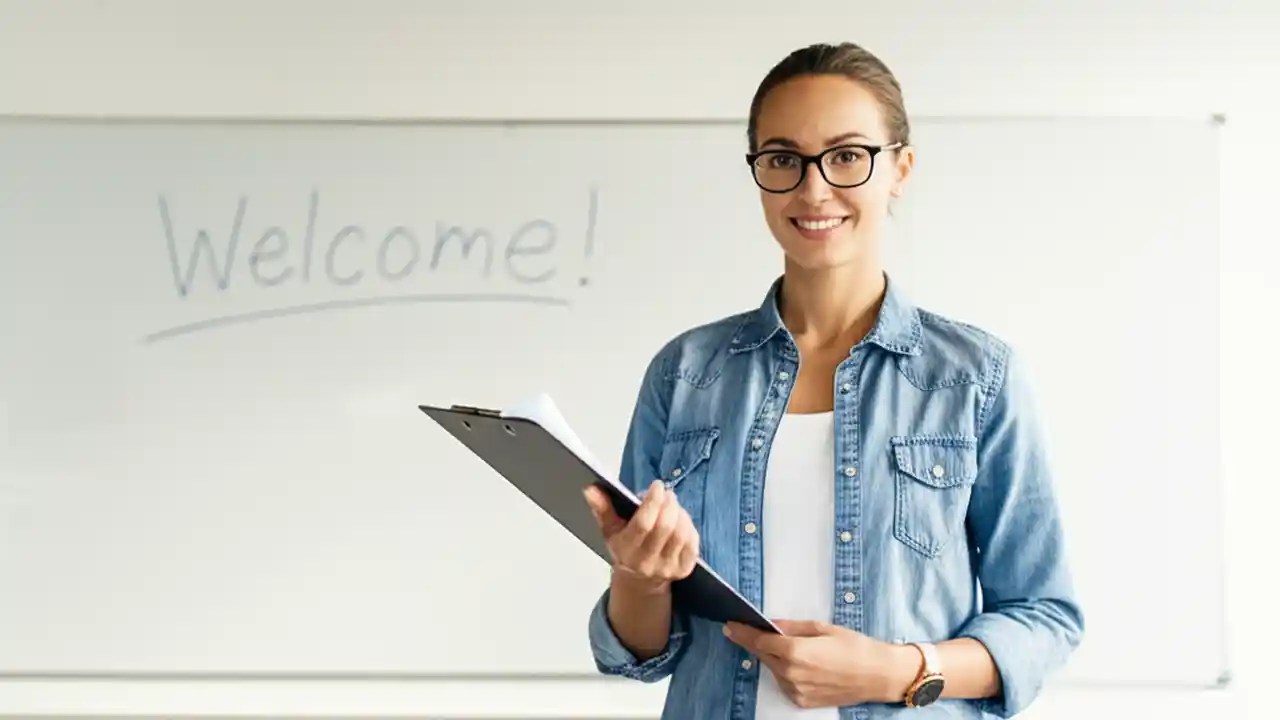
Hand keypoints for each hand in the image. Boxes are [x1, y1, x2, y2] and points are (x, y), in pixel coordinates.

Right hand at [583, 480, 698, 592]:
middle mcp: (647, 562)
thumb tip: (590, 489)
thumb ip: (601, 508)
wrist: (640, 579)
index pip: (643, 524)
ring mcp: (667, 568)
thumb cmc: (624, 548)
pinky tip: (681, 519)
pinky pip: (692, 541)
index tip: (657, 486)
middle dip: (669, 504)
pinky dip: (689, 525)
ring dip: (680, 512)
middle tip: (667, 493)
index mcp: (627, 550)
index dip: (653, 501)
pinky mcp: (684, 569)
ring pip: (681, 532)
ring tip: (672, 505)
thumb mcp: (609, 530)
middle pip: (665, 526)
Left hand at [723, 619, 915, 708]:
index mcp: (795, 652)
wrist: (878, 675)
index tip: (730, 626)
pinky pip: (784, 682)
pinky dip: (784, 671)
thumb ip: (791, 627)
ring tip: (786, 647)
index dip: (741, 632)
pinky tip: (798, 663)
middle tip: (747, 629)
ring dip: (773, 657)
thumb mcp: (821, 628)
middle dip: (754, 642)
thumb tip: (770, 624)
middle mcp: (791, 674)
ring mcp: (796, 690)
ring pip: (773, 669)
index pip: (758, 641)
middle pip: (762, 655)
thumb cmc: (854, 647)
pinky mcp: (801, 701)